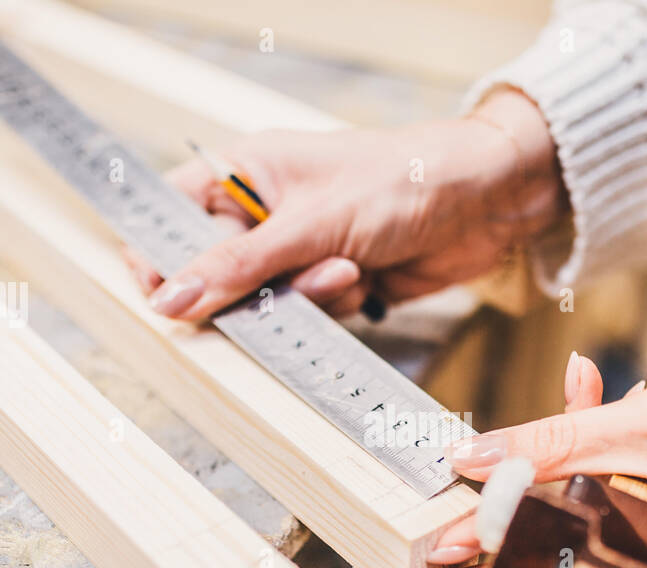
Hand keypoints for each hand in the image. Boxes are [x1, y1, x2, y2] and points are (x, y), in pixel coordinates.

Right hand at [126, 90, 565, 321]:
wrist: (484, 204)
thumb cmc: (402, 180)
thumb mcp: (310, 222)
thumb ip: (238, 266)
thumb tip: (173, 299)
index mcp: (246, 172)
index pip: (170, 216)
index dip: (162, 258)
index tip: (170, 297)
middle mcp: (265, 212)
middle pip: (217, 272)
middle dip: (253, 289)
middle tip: (285, 283)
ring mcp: (299, 251)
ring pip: (265, 302)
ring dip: (306, 297)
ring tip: (347, 268)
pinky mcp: (332, 284)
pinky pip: (307, 316)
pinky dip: (335, 305)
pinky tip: (367, 278)